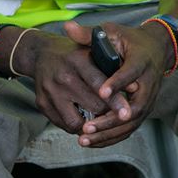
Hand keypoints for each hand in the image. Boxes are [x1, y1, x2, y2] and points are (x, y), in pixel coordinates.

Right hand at [17, 28, 129, 148]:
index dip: (115, 101)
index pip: (99, 84)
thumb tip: (135, 88)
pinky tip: (83, 119)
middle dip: (107, 114)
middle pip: (91, 106)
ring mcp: (50, 92)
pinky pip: (63, 124)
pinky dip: (76, 125)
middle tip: (118, 116)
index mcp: (78, 60)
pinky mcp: (42, 104)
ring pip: (76, 122)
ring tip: (99, 118)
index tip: (127, 114)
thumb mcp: (93, 51)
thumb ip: (113, 67)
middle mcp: (63, 76)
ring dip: (90, 124)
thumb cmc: (75, 54)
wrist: (41, 53)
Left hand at [64, 19, 171, 140]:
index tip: (101, 93)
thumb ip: (89, 34)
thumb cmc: (130, 40)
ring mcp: (148, 100)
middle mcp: (148, 84)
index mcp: (141, 61)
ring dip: (108, 133)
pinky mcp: (144, 110)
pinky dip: (112, 137)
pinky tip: (93, 142)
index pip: (130, 74)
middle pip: (134, 108)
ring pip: (131, 123)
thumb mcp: (112, 32)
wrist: (157, 49)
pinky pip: (130, 128)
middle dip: (110, 119)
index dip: (117, 84)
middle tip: (87, 127)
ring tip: (84, 138)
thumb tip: (67, 27)